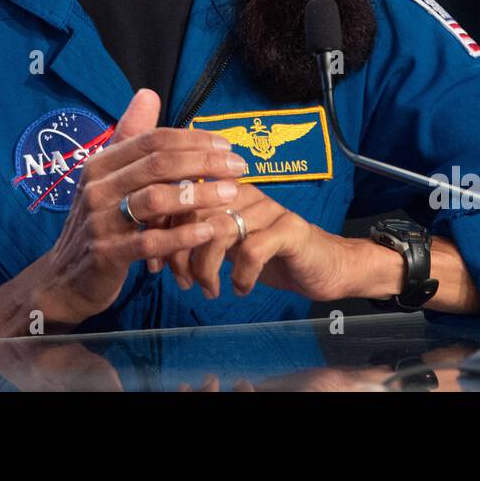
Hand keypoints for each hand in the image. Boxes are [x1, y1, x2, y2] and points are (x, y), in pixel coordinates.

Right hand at [39, 88, 247, 326]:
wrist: (64, 278)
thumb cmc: (99, 223)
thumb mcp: (108, 178)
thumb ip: (130, 138)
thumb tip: (149, 93)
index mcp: (99, 164)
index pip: (152, 140)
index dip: (192, 139)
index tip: (226, 145)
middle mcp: (97, 188)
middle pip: (158, 165)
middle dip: (204, 162)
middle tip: (239, 167)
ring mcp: (100, 222)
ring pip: (156, 200)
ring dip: (199, 194)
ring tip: (232, 194)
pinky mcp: (107, 255)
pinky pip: (150, 242)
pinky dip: (182, 236)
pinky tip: (209, 231)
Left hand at [164, 181, 353, 302]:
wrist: (324, 266)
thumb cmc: (270, 256)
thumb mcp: (227, 245)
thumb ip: (196, 238)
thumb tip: (155, 248)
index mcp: (225, 190)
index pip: (181, 199)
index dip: (164, 232)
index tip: (158, 263)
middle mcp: (245, 192)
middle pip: (195, 214)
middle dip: (181, 253)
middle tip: (183, 282)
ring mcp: (269, 209)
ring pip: (220, 231)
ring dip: (207, 268)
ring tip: (210, 290)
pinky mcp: (291, 230)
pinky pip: (253, 250)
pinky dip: (241, 276)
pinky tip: (241, 289)